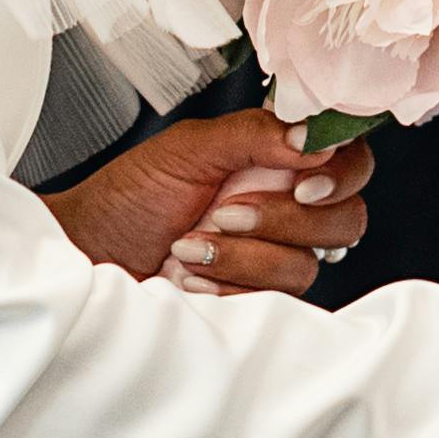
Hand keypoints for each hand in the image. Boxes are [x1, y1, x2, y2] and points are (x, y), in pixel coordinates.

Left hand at [50, 105, 372, 296]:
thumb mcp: (186, 149)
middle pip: (345, 220)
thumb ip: (253, 135)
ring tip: (187, 247)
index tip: (306, 183)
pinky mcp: (257, 299)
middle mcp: (287, 207)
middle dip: (283, 221)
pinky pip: (273, 302)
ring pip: (306, 266)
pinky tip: (189, 280)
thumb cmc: (130, 196)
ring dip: (242, 257)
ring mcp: (275, 256)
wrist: (90, 254)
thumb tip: (313, 137)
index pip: (349, 160)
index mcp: (279, 159)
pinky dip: (227, 288)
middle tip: (223, 213)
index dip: (342, 174)